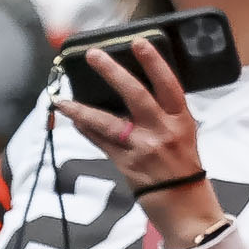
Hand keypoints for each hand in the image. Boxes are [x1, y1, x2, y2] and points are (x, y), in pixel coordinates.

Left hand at [54, 43, 223, 247]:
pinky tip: (71, 117)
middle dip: (113, 73)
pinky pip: (101, 142)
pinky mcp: (126, 164)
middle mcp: (163, 131)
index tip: (138, 42)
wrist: (186, 206)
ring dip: (82, 108)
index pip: (169, 84)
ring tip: (62, 96)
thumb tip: (134, 92)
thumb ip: (165, 115)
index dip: (154, 62)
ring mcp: (143, 148)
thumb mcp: (184, 135)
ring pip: (108, 121)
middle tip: (94, 55)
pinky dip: (86, 128)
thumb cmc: (185, 167)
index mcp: (182, 120)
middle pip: (136, 95)